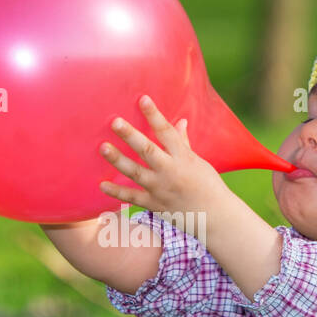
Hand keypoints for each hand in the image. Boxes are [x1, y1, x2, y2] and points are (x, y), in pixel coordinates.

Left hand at [98, 95, 224, 217]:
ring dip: (118, 160)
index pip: (167, 132)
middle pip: (148, 151)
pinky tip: (102, 184)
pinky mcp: (154, 204)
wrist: (215, 217)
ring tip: (103, 147)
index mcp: (183, 158)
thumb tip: (180, 121)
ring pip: (136, 172)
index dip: (154, 115)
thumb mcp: (198, 161)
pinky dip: (117, 192)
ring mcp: (161, 189)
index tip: (142, 99)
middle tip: (115, 122)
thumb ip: (183, 142)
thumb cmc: (208, 185)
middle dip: (131, 136)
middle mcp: (171, 172)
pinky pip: (132, 197)